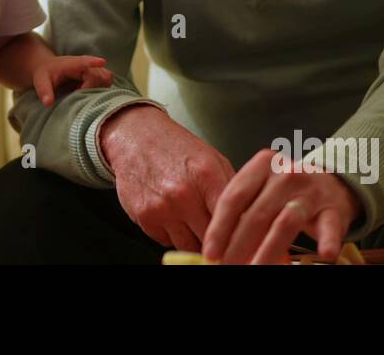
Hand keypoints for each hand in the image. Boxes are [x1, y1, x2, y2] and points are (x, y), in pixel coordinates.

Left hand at [32, 55, 112, 105]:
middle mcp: (85, 65)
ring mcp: (93, 69)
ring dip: (100, 89)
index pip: (84, 61)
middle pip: (99, 75)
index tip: (102, 62)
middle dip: (92, 89)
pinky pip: (107, 81)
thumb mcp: (41, 81)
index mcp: (72, 64)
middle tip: (78, 95)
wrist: (49, 67)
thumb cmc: (45, 73)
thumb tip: (48, 103)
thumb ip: (44, 91)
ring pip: (106, 78)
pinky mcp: (97, 75)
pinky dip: (103, 89)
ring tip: (85, 96)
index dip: (93, 62)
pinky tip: (90, 95)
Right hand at [101, 105, 236, 250]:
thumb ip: (231, 188)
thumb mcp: (212, 159)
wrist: (135, 137)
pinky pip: (167, 242)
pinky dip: (174, 236)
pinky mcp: (145, 218)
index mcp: (207, 176)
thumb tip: (248, 218)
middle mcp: (183, 195)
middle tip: (221, 238)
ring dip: (196, 242)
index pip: (233, 220)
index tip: (244, 242)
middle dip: (219, 241)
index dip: (239, 234)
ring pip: (189, 247)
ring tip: (196, 225)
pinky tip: (174, 218)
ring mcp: (162, 209)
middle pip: (212, 240)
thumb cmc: (176, 147)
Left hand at [201, 149, 362, 263]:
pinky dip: (327, 241)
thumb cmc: (286, 190)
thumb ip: (241, 209)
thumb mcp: (261, 187)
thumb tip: (214, 247)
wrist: (332, 182)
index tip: (210, 253)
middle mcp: (285, 174)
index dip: (219, 228)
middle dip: (238, 246)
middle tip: (228, 267)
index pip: (234, 198)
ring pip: (285, 224)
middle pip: (256, 214)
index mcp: (262, 165)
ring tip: (255, 270)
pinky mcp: (334, 208)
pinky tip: (324, 255)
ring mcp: (311, 190)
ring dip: (268, 252)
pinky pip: (329, 227)